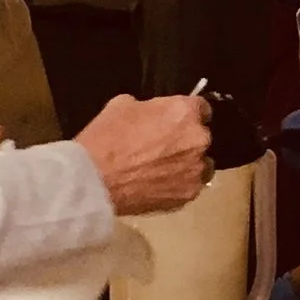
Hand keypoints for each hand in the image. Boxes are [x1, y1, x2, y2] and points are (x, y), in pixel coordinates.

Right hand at [76, 92, 211, 215]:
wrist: (96, 179)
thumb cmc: (107, 137)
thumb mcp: (124, 105)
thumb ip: (150, 107)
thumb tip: (153, 114)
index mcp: (185, 112)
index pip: (203, 108)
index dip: (188, 114)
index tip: (178, 120)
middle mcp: (199, 140)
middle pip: (201, 137)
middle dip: (186, 139)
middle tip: (164, 147)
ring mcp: (196, 170)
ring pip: (201, 164)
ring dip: (188, 163)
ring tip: (165, 169)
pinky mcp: (189, 194)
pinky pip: (191, 185)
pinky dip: (179, 184)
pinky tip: (161, 185)